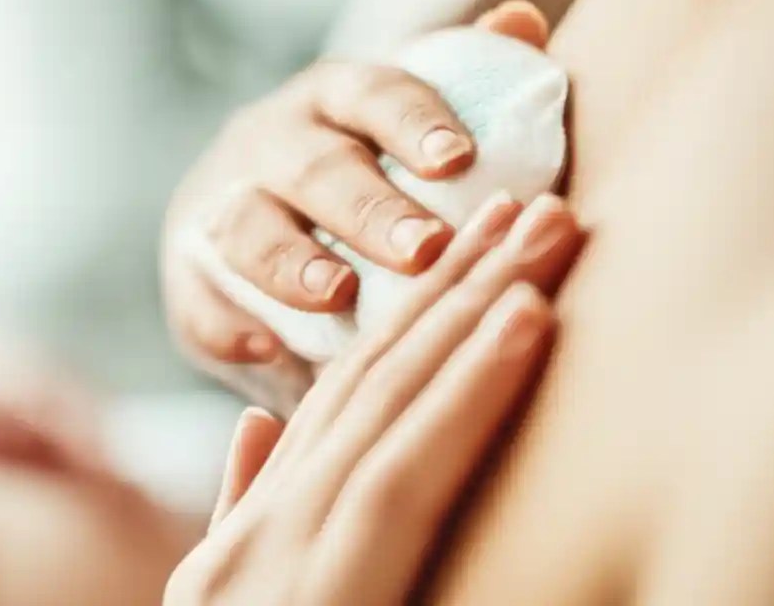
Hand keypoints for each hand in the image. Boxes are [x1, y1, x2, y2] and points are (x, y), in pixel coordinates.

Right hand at [161, 1, 551, 409]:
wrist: (255, 240)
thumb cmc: (366, 178)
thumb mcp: (410, 130)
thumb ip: (470, 82)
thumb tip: (522, 19)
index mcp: (332, 100)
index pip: (373, 93)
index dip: (413, 123)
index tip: (458, 159)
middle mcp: (270, 142)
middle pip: (315, 166)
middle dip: (368, 208)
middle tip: (424, 248)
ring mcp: (219, 207)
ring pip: (249, 228)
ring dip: (292, 261)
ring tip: (337, 295)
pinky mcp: (188, 277)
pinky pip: (198, 298)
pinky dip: (229, 324)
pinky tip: (266, 349)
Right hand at [165, 192, 581, 604]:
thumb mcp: (225, 597)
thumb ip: (245, 506)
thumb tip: (259, 421)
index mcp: (257, 525)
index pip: (341, 395)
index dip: (410, 314)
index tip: (479, 249)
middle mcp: (266, 521)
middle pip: (371, 371)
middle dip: (457, 281)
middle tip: (534, 206)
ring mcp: (281, 549)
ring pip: (389, 395)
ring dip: (475, 300)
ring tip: (548, 230)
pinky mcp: (321, 588)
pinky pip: (402, 475)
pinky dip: (470, 389)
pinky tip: (529, 317)